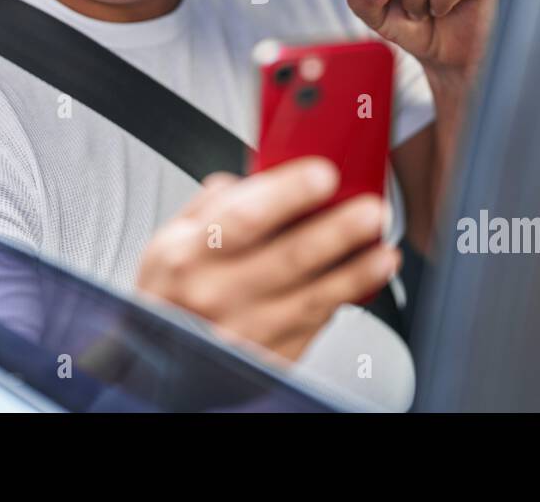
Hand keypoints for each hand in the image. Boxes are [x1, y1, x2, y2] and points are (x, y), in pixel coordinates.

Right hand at [135, 157, 399, 360]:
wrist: (156, 365)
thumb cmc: (167, 295)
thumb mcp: (168, 241)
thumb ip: (212, 203)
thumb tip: (259, 175)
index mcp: (187, 257)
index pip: (243, 218)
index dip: (287, 194)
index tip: (323, 174)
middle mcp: (215, 297)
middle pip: (288, 259)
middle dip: (337, 232)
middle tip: (370, 210)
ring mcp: (243, 335)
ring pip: (311, 299)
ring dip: (354, 273)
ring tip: (383, 251)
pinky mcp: (267, 362)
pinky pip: (313, 328)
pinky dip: (342, 302)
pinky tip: (363, 281)